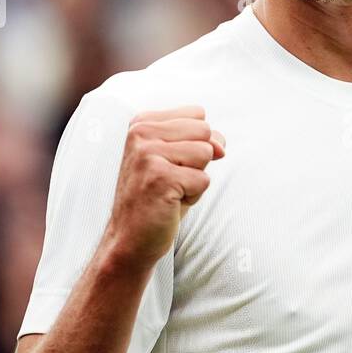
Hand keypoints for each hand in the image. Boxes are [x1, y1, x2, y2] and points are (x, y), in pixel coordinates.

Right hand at [103, 105, 224, 269]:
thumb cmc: (158, 196)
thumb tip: (221, 146)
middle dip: (198, 160)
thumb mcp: (180, 160)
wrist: (130, 237)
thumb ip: (203, 140)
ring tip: (170, 190)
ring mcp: (148, 154)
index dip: (195, 143)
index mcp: (142, 122)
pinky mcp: (160, 178)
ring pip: (206, 153)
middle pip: (205, 132)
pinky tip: (169, 203)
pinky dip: (193, 196)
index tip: (170, 162)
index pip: (198, 115)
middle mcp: (141, 133)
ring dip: (195, 178)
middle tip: (171, 179)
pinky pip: (203, 180)